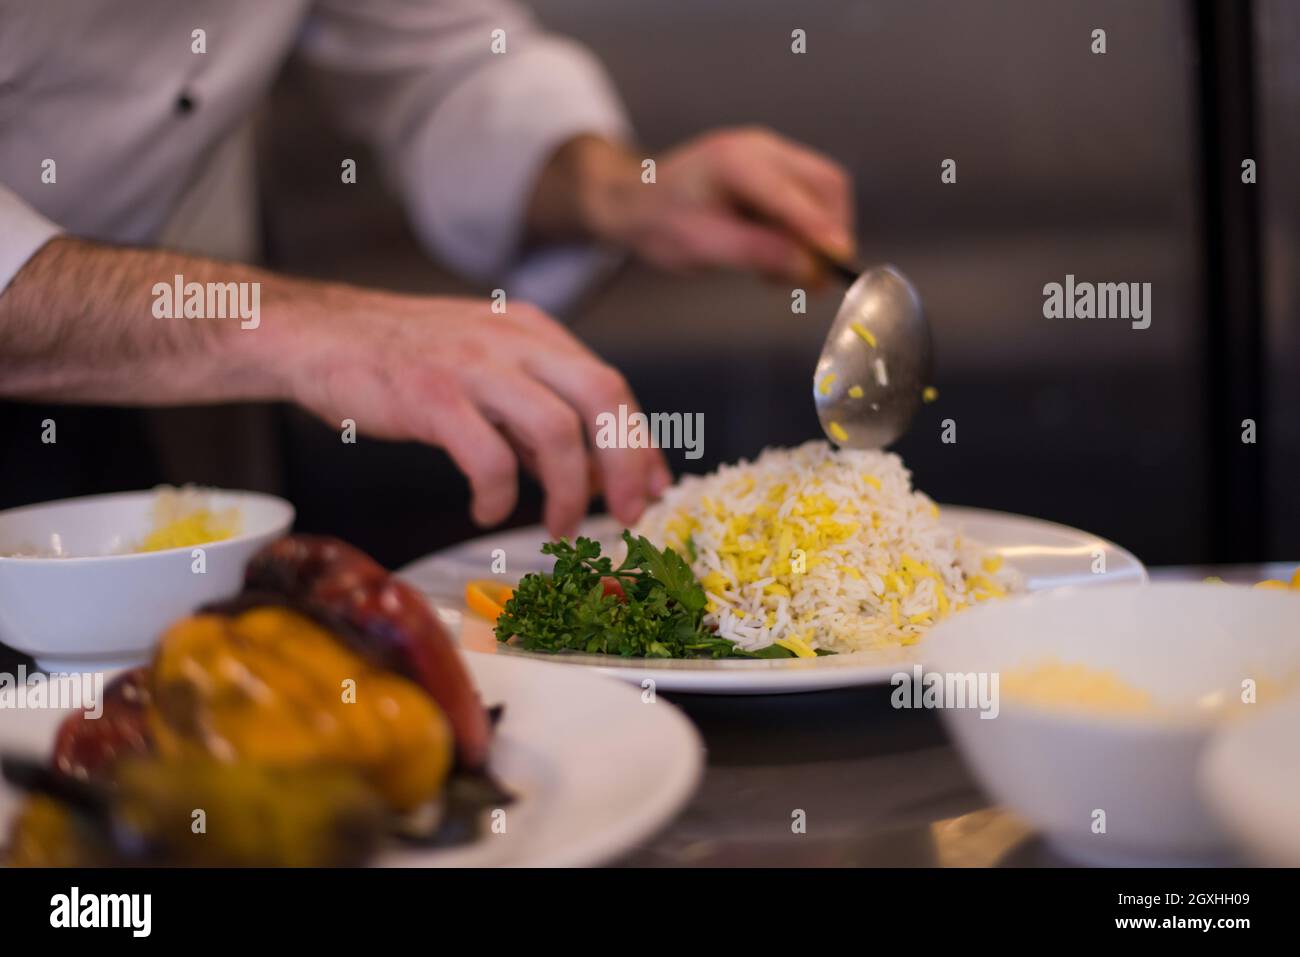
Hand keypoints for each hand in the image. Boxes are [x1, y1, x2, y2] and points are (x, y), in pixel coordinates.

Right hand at [273, 287, 670, 537]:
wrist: (316, 335)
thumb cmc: (402, 360)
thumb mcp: (485, 371)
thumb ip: (536, 416)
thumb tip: (590, 474)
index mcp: (534, 332)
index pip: (611, 386)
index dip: (640, 443)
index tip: (652, 490)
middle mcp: (514, 341)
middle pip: (604, 397)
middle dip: (627, 464)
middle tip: (626, 515)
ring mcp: (473, 365)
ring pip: (558, 429)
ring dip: (568, 490)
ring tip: (556, 526)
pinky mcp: (430, 395)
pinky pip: (487, 456)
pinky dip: (498, 493)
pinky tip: (486, 509)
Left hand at [535, 129, 855, 281]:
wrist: (637, 201)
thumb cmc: (660, 223)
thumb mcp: (702, 247)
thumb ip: (757, 253)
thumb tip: (810, 268)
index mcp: (735, 161)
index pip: (794, 195)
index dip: (821, 230)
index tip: (842, 260)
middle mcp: (760, 147)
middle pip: (825, 184)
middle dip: (829, 232)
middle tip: (813, 279)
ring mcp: (770, 153)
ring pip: (824, 191)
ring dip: (819, 234)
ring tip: (784, 271)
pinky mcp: (774, 168)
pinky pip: (809, 196)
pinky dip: (807, 229)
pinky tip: (777, 254)